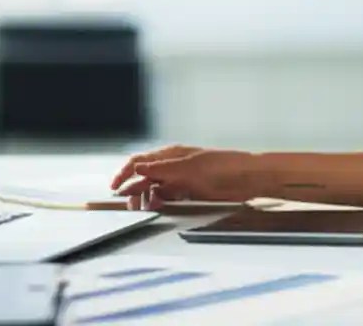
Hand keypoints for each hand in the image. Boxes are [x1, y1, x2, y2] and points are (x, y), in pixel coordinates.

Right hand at [109, 145, 264, 210]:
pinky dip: (159, 203)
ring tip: (143, 208)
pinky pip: (168, 198)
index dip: (124, 174)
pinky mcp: (190, 193)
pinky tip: (158, 208)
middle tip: (129, 206)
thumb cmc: (222, 166)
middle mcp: (173, 166)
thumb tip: (137, 168)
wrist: (248, 178)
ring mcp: (181, 180)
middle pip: (144, 178)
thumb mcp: (189, 167)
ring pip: (154, 190)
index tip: (114, 189)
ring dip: (145, 198)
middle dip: (133, 190)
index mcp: (170, 154)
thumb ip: (162, 169)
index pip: (139, 162)